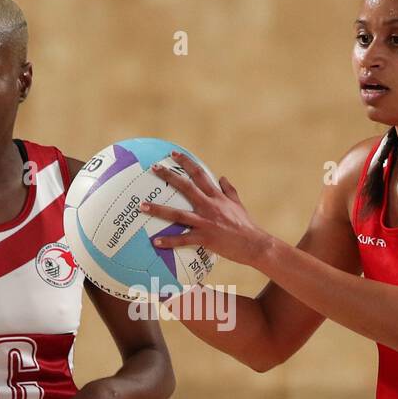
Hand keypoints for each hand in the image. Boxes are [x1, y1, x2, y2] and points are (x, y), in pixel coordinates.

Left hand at [141, 152, 273, 266]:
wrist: (255, 244)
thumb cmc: (246, 226)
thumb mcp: (238, 204)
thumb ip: (229, 190)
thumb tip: (223, 177)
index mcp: (217, 196)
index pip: (200, 174)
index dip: (186, 162)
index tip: (173, 154)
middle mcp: (210, 206)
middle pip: (186, 187)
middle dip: (169, 176)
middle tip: (153, 168)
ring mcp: (206, 222)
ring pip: (178, 214)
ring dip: (159, 209)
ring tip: (142, 206)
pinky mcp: (205, 238)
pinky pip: (183, 240)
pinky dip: (169, 241)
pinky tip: (155, 242)